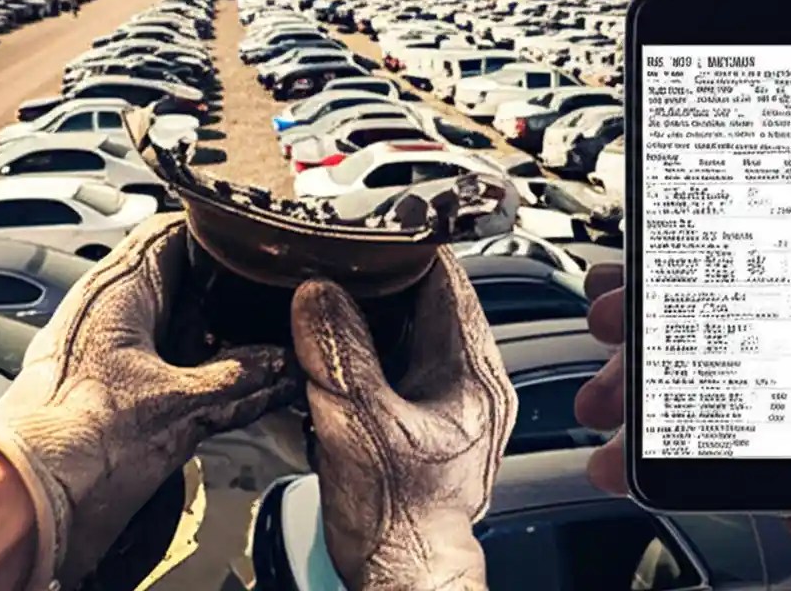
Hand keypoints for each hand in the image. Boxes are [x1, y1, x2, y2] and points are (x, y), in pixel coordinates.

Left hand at [0, 214, 297, 589]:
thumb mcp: (182, 406)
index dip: (224, 234)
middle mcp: (111, 310)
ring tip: (269, 344)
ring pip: (177, 322)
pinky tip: (233, 385)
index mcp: (119, 289)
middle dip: (232, 292)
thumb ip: (242, 381)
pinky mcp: (109, 388)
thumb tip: (282, 365)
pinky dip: (199, 368)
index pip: (177, 232)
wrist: (24, 502)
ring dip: (218, 333)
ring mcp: (108, 348)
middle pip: (184, 279)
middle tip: (279, 301)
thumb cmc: (72, 444)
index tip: (266, 248)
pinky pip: (166, 361)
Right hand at [290, 248, 517, 589]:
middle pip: (426, 300)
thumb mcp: (357, 425)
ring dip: (370, 316)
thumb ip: (338, 354)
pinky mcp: (428, 421)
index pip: (445, 278)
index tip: (361, 235)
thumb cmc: (399, 520)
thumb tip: (319, 296)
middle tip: (333, 265)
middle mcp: (471, 382)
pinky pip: (399, 363)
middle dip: (377, 282)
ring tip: (328, 301)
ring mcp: (452, 402)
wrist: (402, 573)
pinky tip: (335, 353)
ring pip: (411, 331)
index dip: (401, 249)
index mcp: (471, 372)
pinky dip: (368, 350)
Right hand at [575, 186, 790, 589]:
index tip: (659, 257)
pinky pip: (709, 463)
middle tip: (614, 323)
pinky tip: (628, 459)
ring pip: (704, 399)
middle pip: (725, 335)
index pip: (775, 280)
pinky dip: (660, 462)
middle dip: (656, 328)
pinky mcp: (786, 487)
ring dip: (644, 396)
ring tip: (609, 401)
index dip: (711, 265)